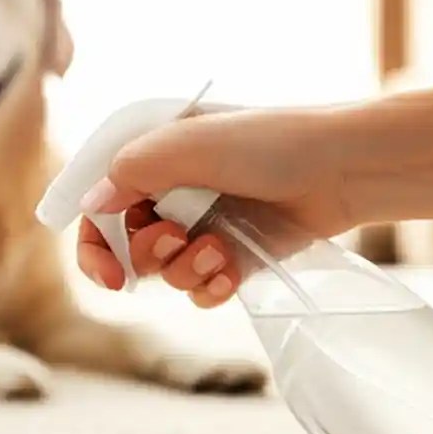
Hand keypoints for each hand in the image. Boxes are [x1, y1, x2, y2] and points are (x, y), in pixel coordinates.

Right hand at [76, 106, 349, 305]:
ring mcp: (201, 227)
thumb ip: (128, 172)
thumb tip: (91, 206)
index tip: (110, 277)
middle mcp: (169, 194)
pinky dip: (211, 287)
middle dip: (148, 254)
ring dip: (185, 269)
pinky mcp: (232, 256)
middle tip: (177, 239)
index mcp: (150, 160)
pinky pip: (200, 290)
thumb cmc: (267, 143)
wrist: (341, 169)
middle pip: (126, 249)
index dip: (94, 248)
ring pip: (165, 274)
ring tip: (220, 252)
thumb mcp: (185, 144)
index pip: (97, 209)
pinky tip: (232, 270)